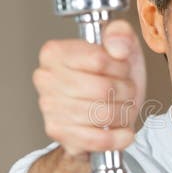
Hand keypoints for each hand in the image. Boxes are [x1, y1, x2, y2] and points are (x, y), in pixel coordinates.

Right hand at [32, 20, 146, 157]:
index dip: (120, 68)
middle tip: (126, 92)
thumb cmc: (112, 77)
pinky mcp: (57, 132)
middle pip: (102, 88)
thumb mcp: (123, 47)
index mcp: (55, 52)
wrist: (107, 109)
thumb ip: (121, 34)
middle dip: (125, 92)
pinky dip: (116, 138)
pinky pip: (95, 139)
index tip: (122, 69)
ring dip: (123, 114)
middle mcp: (45, 78)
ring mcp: (49, 106)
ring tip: (122, 108)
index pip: (99, 60)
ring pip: (102, 114)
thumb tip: (116, 47)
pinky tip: (123, 132)